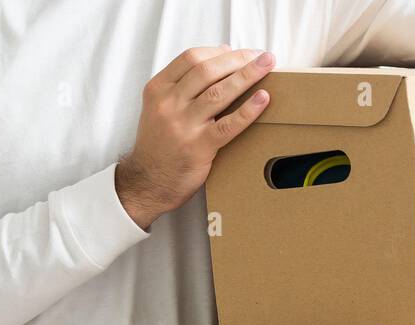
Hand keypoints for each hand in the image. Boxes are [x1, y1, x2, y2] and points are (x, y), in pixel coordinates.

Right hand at [116, 45, 275, 228]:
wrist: (147, 182)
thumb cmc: (159, 143)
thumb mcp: (159, 107)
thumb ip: (183, 85)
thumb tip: (221, 56)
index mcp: (158, 89)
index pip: (190, 58)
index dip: (218, 52)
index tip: (237, 52)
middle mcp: (168, 104)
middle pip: (207, 70)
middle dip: (238, 59)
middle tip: (261, 56)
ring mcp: (183, 126)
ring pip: (219, 92)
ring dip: (247, 75)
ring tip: (267, 66)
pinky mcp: (198, 147)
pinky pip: (228, 125)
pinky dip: (248, 110)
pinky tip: (263, 99)